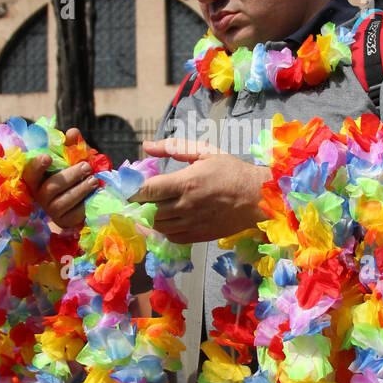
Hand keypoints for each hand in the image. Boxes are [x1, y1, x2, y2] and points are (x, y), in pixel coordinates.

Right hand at [21, 126, 99, 230]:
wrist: (90, 196)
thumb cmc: (77, 173)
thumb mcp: (76, 157)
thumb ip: (73, 145)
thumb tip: (72, 132)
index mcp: (38, 177)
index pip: (30, 172)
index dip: (37, 165)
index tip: (47, 157)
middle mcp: (39, 194)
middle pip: (51, 187)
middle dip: (70, 176)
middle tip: (86, 166)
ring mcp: (51, 210)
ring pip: (62, 201)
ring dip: (80, 189)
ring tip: (93, 180)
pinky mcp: (63, 221)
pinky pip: (73, 214)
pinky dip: (85, 204)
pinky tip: (94, 195)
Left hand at [135, 139, 269, 242]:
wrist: (257, 198)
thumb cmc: (231, 171)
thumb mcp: (204, 151)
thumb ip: (174, 147)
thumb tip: (147, 146)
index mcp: (185, 182)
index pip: (146, 190)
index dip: (131, 190)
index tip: (125, 187)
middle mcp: (185, 206)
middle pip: (147, 210)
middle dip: (137, 205)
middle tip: (133, 198)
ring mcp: (190, 224)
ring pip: (156, 226)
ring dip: (149, 217)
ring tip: (149, 208)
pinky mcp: (196, 236)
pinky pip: (170, 237)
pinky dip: (163, 229)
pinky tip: (166, 219)